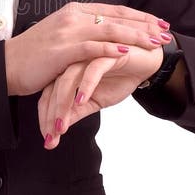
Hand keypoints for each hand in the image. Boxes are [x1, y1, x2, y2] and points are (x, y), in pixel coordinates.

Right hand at [4, 1, 170, 96]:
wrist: (7, 66)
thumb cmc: (34, 56)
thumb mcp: (61, 37)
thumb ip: (82, 33)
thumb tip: (104, 36)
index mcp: (75, 12)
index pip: (115, 10)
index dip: (139, 16)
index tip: (160, 23)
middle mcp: (73, 17)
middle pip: (117, 17)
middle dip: (145, 25)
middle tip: (166, 32)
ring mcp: (67, 32)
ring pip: (109, 29)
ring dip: (135, 35)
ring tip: (155, 43)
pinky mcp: (62, 49)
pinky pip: (92, 47)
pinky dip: (111, 48)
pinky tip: (127, 51)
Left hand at [38, 42, 164, 148]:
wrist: (148, 61)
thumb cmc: (121, 76)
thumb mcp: (97, 100)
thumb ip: (77, 112)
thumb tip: (59, 130)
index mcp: (68, 72)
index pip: (49, 95)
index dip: (46, 118)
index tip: (48, 141)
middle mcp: (73, 62)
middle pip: (54, 89)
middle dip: (51, 116)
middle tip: (51, 138)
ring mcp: (87, 57)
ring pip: (68, 80)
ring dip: (63, 104)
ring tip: (61, 126)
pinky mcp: (106, 53)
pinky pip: (92, 70)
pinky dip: (86, 85)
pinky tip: (82, 101)